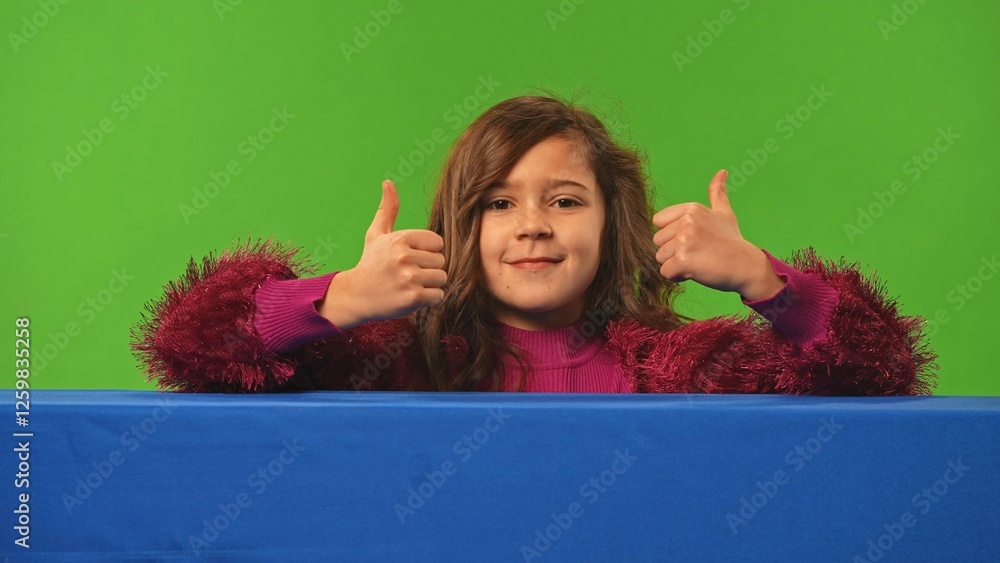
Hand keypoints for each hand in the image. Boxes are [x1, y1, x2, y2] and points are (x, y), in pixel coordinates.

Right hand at [318, 180, 446, 329]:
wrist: (355, 296)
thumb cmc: (370, 264)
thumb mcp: (376, 235)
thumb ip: (388, 209)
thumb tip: (388, 182)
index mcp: (400, 239)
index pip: (437, 242)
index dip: (427, 252)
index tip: (411, 258)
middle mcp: (405, 256)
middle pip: (441, 261)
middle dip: (428, 269)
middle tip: (409, 274)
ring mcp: (409, 278)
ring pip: (442, 278)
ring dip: (430, 284)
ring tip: (411, 285)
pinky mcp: (413, 297)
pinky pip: (439, 295)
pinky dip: (429, 299)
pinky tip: (412, 296)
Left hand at [652, 170, 783, 301]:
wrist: (747, 267)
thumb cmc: (732, 242)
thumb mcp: (724, 213)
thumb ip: (717, 193)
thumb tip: (721, 172)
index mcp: (691, 209)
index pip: (658, 222)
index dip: (671, 235)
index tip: (693, 239)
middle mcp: (686, 222)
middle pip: (657, 242)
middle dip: (673, 251)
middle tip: (697, 252)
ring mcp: (684, 241)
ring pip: (660, 258)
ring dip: (675, 265)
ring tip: (698, 261)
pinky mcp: (684, 260)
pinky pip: (665, 272)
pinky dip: (677, 277)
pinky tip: (696, 271)